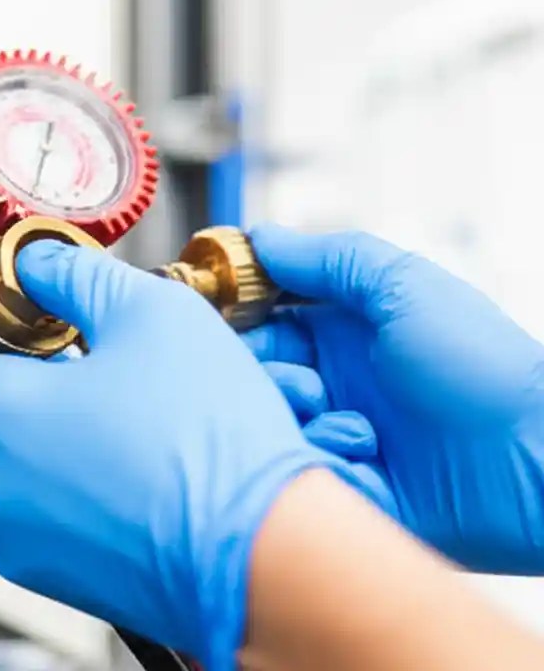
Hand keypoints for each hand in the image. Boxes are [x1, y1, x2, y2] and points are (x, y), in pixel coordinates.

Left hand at [0, 241, 346, 668]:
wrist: (261, 555)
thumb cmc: (206, 442)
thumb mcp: (148, 312)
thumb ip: (74, 277)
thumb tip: (36, 264)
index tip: (36, 341)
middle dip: (29, 399)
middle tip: (98, 386)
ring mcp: (14, 537)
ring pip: (15, 472)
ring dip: (54, 450)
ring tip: (128, 435)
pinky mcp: (50, 581)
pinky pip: (46, 521)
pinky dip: (77, 499)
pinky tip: (135, 482)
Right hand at [244, 226, 543, 572]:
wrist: (537, 461)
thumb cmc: (484, 369)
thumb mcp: (403, 288)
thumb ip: (325, 259)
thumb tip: (258, 237)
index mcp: (343, 335)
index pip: (259, 323)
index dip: (235, 323)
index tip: (216, 322)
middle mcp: (334, 384)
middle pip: (252, 377)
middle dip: (264, 378)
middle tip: (305, 384)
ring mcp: (336, 437)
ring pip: (267, 426)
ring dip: (301, 421)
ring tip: (352, 425)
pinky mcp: (343, 490)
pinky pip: (295, 475)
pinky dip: (324, 461)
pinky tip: (368, 456)